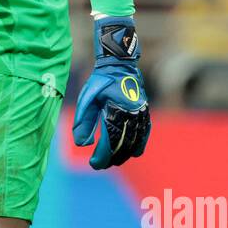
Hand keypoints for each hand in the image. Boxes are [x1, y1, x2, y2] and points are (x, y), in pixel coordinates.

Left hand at [72, 16, 151, 168]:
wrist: (119, 63)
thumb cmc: (99, 81)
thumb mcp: (86, 99)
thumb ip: (83, 122)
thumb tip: (82, 145)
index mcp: (115, 111)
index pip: (109, 142)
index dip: (102, 156)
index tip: (93, 164)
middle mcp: (131, 114)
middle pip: (123, 145)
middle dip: (112, 158)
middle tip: (100, 164)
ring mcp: (141, 112)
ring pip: (135, 141)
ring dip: (125, 154)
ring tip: (113, 161)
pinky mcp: (145, 110)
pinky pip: (145, 132)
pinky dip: (139, 144)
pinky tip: (133, 152)